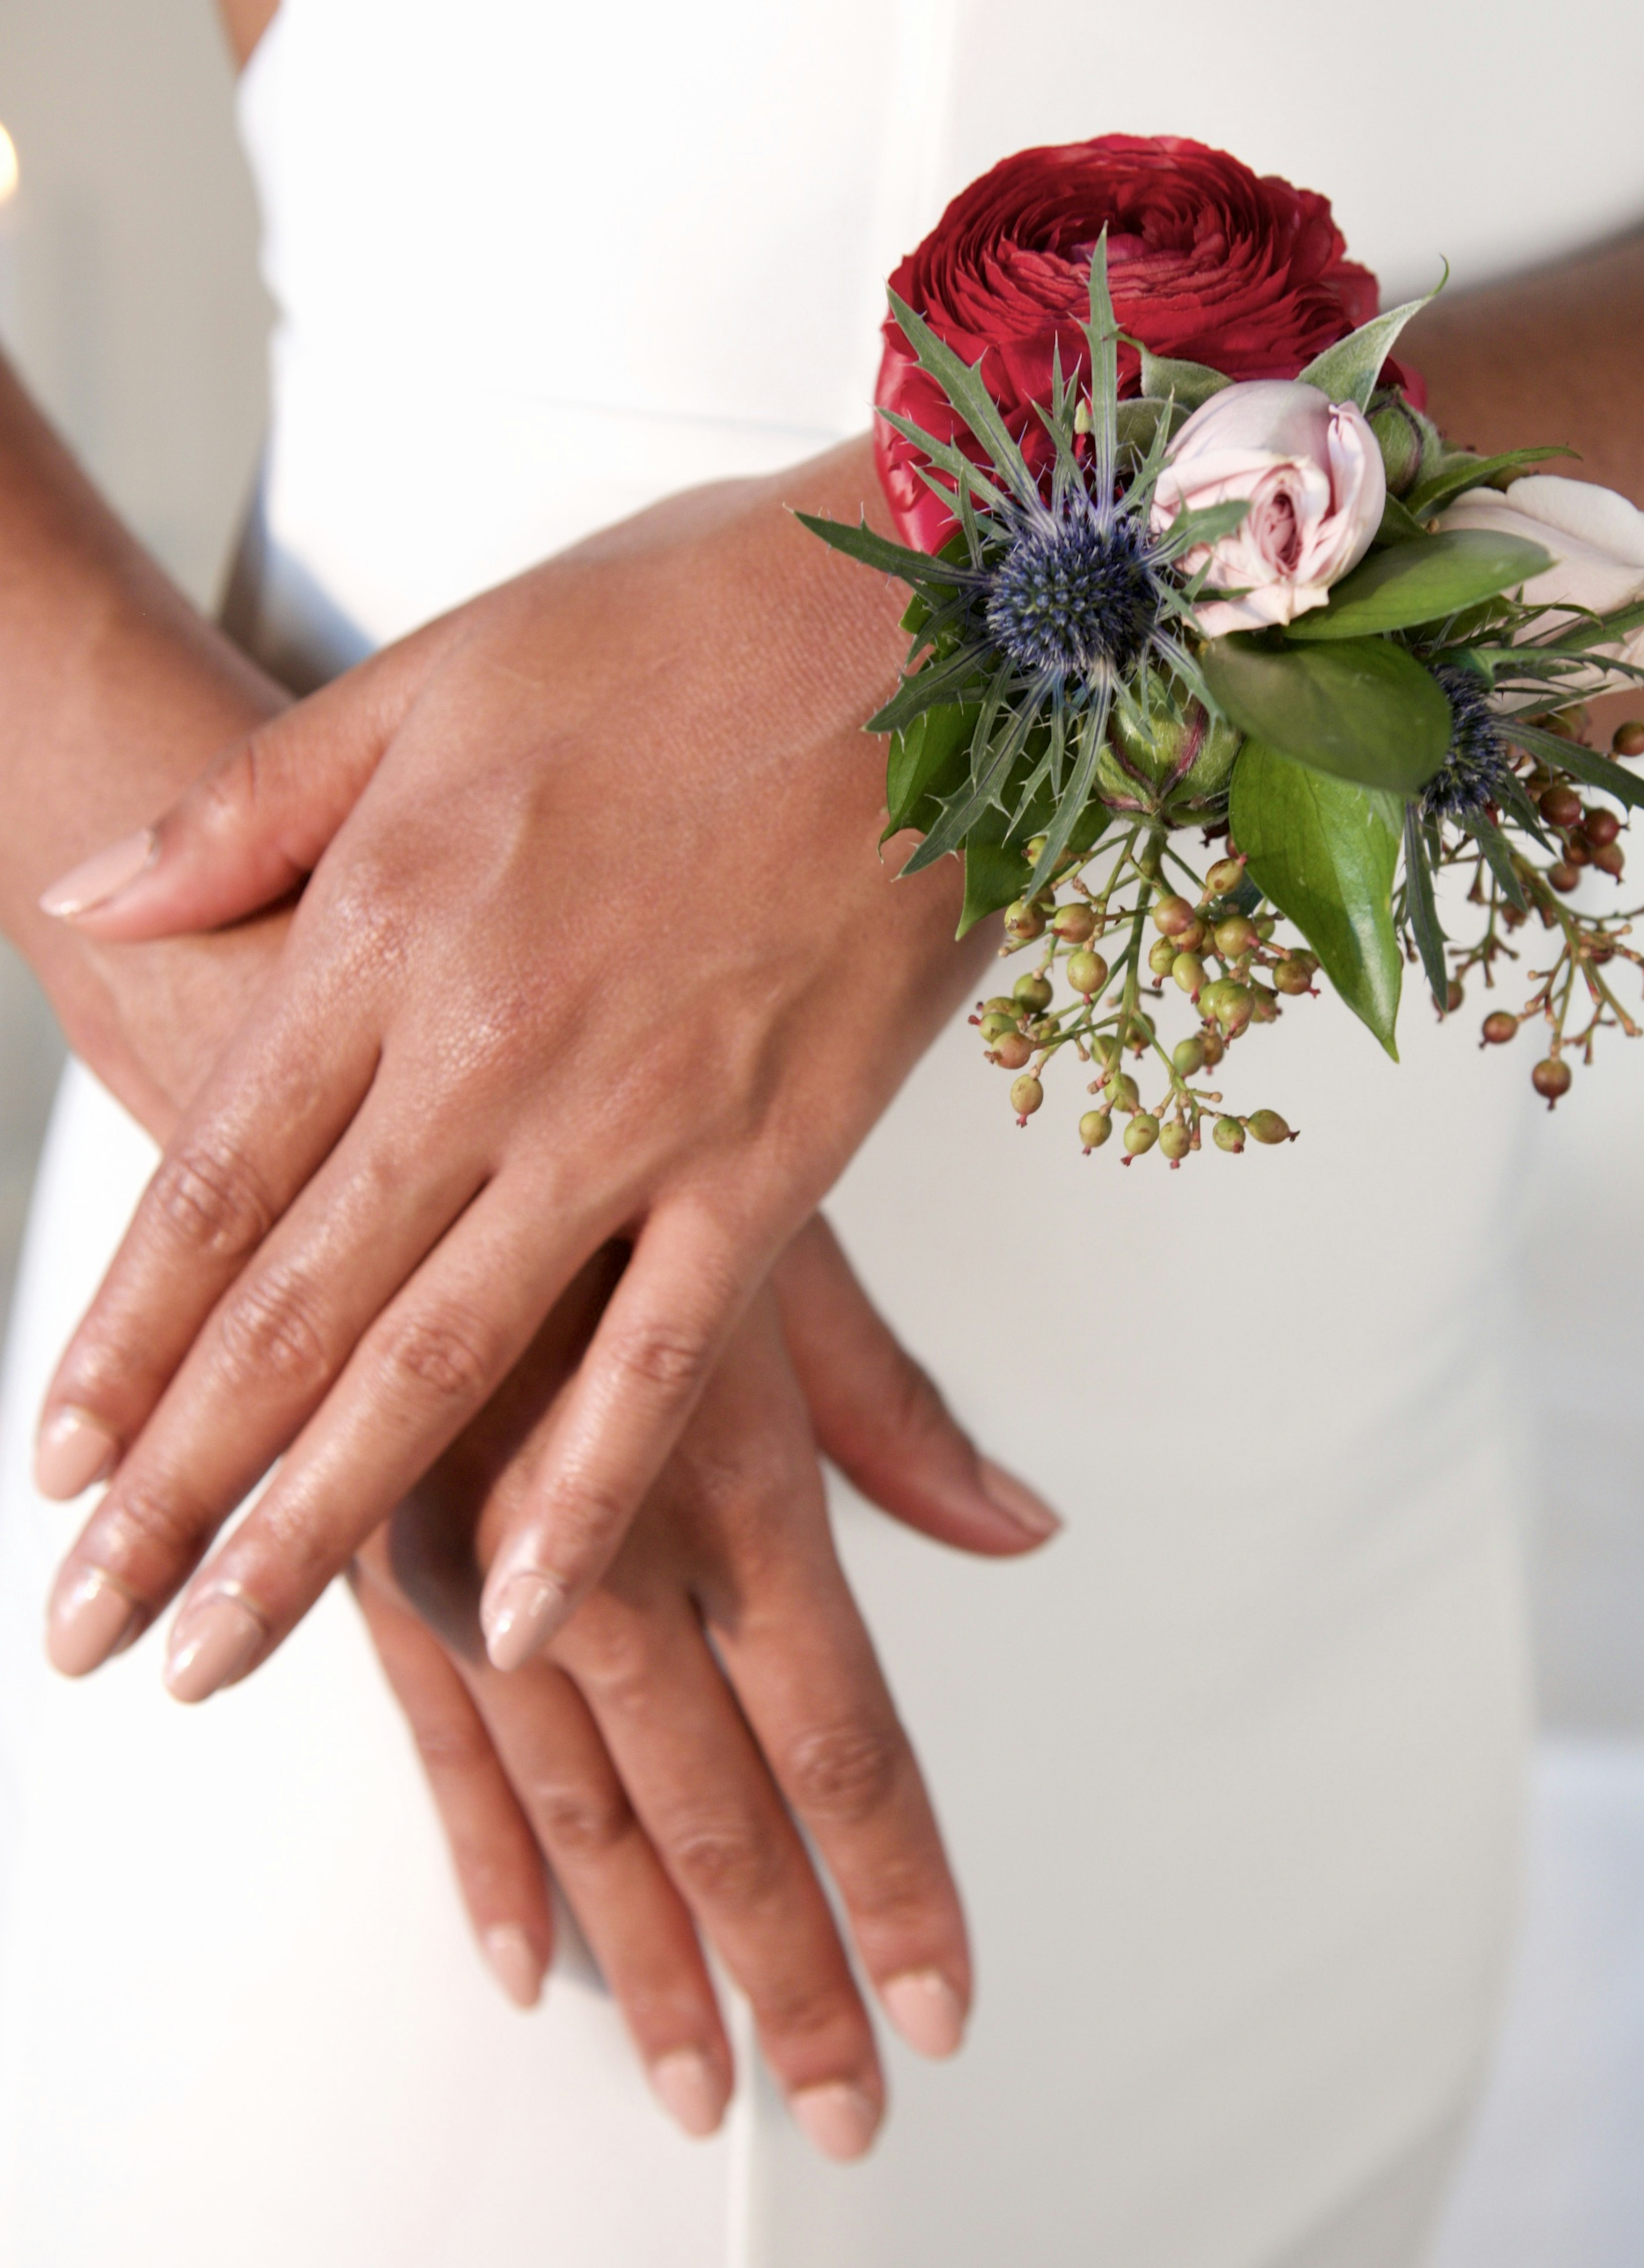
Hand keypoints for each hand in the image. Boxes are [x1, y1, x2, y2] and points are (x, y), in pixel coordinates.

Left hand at [35, 444, 987, 1689]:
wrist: (932, 612)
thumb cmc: (687, 620)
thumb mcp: (428, 672)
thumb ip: (247, 811)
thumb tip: (86, 899)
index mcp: (388, 927)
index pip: (217, 1185)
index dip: (125, 1343)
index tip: (58, 1468)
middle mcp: (486, 1049)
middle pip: (297, 1312)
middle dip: (182, 1491)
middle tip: (92, 1630)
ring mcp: (633, 1118)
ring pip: (444, 1367)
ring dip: (324, 1527)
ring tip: (223, 1654)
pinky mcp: (777, 1159)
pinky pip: (666, 1361)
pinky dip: (587, 1496)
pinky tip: (523, 1616)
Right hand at [351, 1219, 1055, 2159]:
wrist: (358, 1104)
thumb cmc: (587, 1144)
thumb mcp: (778, 1250)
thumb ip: (890, 1412)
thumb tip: (1016, 1521)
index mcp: (727, 1487)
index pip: (841, 1742)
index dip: (896, 1887)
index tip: (937, 1995)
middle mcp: (607, 1564)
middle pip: (724, 1820)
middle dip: (789, 1977)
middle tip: (842, 2094)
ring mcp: (484, 1590)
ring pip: (590, 1829)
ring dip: (652, 1964)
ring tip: (703, 2077)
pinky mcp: (386, 1585)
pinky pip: (446, 1769)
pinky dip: (492, 1876)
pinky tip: (533, 1965)